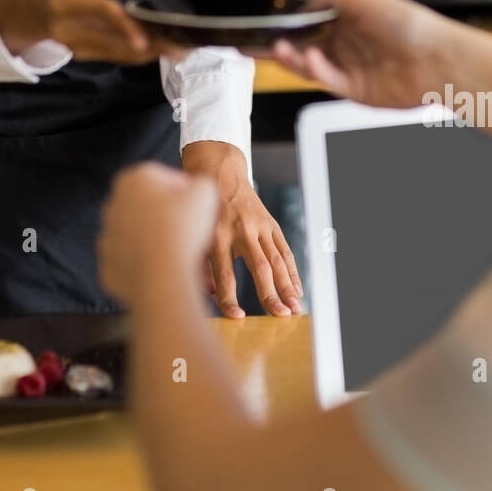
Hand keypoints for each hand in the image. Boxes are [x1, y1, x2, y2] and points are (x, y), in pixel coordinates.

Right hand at [0, 0, 175, 63]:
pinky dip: (142, 53)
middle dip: (152, 45)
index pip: (102, 12)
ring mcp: (76, 46)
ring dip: (153, 52)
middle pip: (116, 42)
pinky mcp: (85, 55)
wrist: (30, 4)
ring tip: (181, 47)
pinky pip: (118, 56)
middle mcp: (69, 29)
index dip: (126, 25)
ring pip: (120, 54)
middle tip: (183, 45)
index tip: (146, 38)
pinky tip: (163, 47)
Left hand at [98, 161, 219, 306]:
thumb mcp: (205, 191)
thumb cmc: (182, 230)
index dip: (187, 194)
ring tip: (183, 251)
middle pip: (150, 207)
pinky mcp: (109, 266)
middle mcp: (113, 205)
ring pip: (141, 235)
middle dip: (170, 216)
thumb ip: (200, 182)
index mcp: (133, 179)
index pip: (166, 179)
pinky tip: (166, 266)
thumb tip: (197, 190)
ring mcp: (108, 237)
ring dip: (159, 239)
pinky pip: (134, 261)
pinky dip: (149, 264)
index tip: (198, 208)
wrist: (163, 277)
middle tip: (193, 230)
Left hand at [181, 142, 302, 318]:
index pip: (225, 273)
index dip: (230, 297)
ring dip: (287, 286)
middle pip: (259, 267)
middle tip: (280, 316)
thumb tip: (212, 297)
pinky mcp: (270, 223)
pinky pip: (284, 249)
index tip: (238, 317)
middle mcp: (240, 230)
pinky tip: (297, 289)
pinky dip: (292, 271)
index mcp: (216, 234)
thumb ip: (201, 266)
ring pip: (276, 259)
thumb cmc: (201, 208)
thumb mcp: (194, 232)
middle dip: (270, 294)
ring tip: (295, 308)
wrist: (219, 173)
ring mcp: (258, 225)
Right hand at [270, 0, 453, 107]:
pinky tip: (312, 58)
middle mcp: (348, 44)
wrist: (437, 60)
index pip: (310, 23)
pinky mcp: (355, 91)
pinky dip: (316, 70)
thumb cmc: (409, 24)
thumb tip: (304, 2)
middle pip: (305, 47)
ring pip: (311, 66)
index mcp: (350, 20)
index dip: (289, 24)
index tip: (267, 24)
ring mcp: (351, 68)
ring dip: (292, 58)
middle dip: (281, 45)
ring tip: (279, 49)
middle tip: (259, 43)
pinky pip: (327, 80)